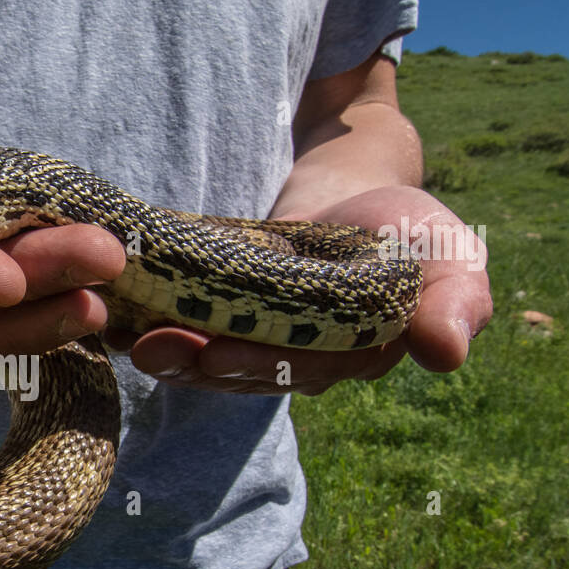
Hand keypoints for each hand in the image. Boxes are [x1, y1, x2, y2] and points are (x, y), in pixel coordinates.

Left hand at [125, 185, 492, 394]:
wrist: (351, 195)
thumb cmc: (405, 227)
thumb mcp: (446, 253)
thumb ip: (456, 299)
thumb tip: (448, 351)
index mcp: (351, 360)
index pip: (303, 373)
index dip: (260, 367)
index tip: (218, 354)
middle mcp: (297, 367)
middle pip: (243, 374)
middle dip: (197, 365)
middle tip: (153, 347)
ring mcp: (254, 349)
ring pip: (207, 362)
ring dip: (166, 354)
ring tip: (126, 337)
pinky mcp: (217, 325)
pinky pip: (185, 334)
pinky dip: (149, 328)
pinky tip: (112, 322)